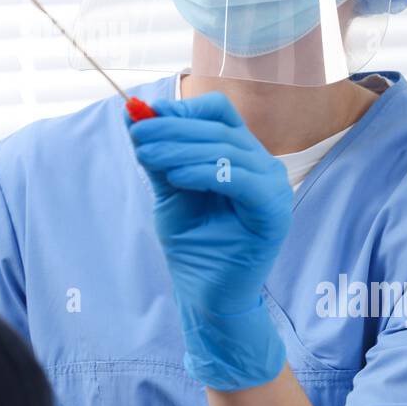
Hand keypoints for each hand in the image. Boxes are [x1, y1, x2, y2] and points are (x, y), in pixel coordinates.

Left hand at [126, 91, 292, 389]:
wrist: (207, 296)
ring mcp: (273, 187)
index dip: (183, 110)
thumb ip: (158, 157)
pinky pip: (241, 181)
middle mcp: (263, 165)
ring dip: (181, 149)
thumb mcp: (169, 193)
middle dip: (172, 129)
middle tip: (137, 134)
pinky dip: (205, 173)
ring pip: (226, 151)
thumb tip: (131, 115)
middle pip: (218, 129)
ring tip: (146, 154)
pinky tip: (177, 178)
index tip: (144, 115)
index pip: (219, 113)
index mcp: (241, 155)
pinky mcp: (274, 211)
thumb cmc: (193, 245)